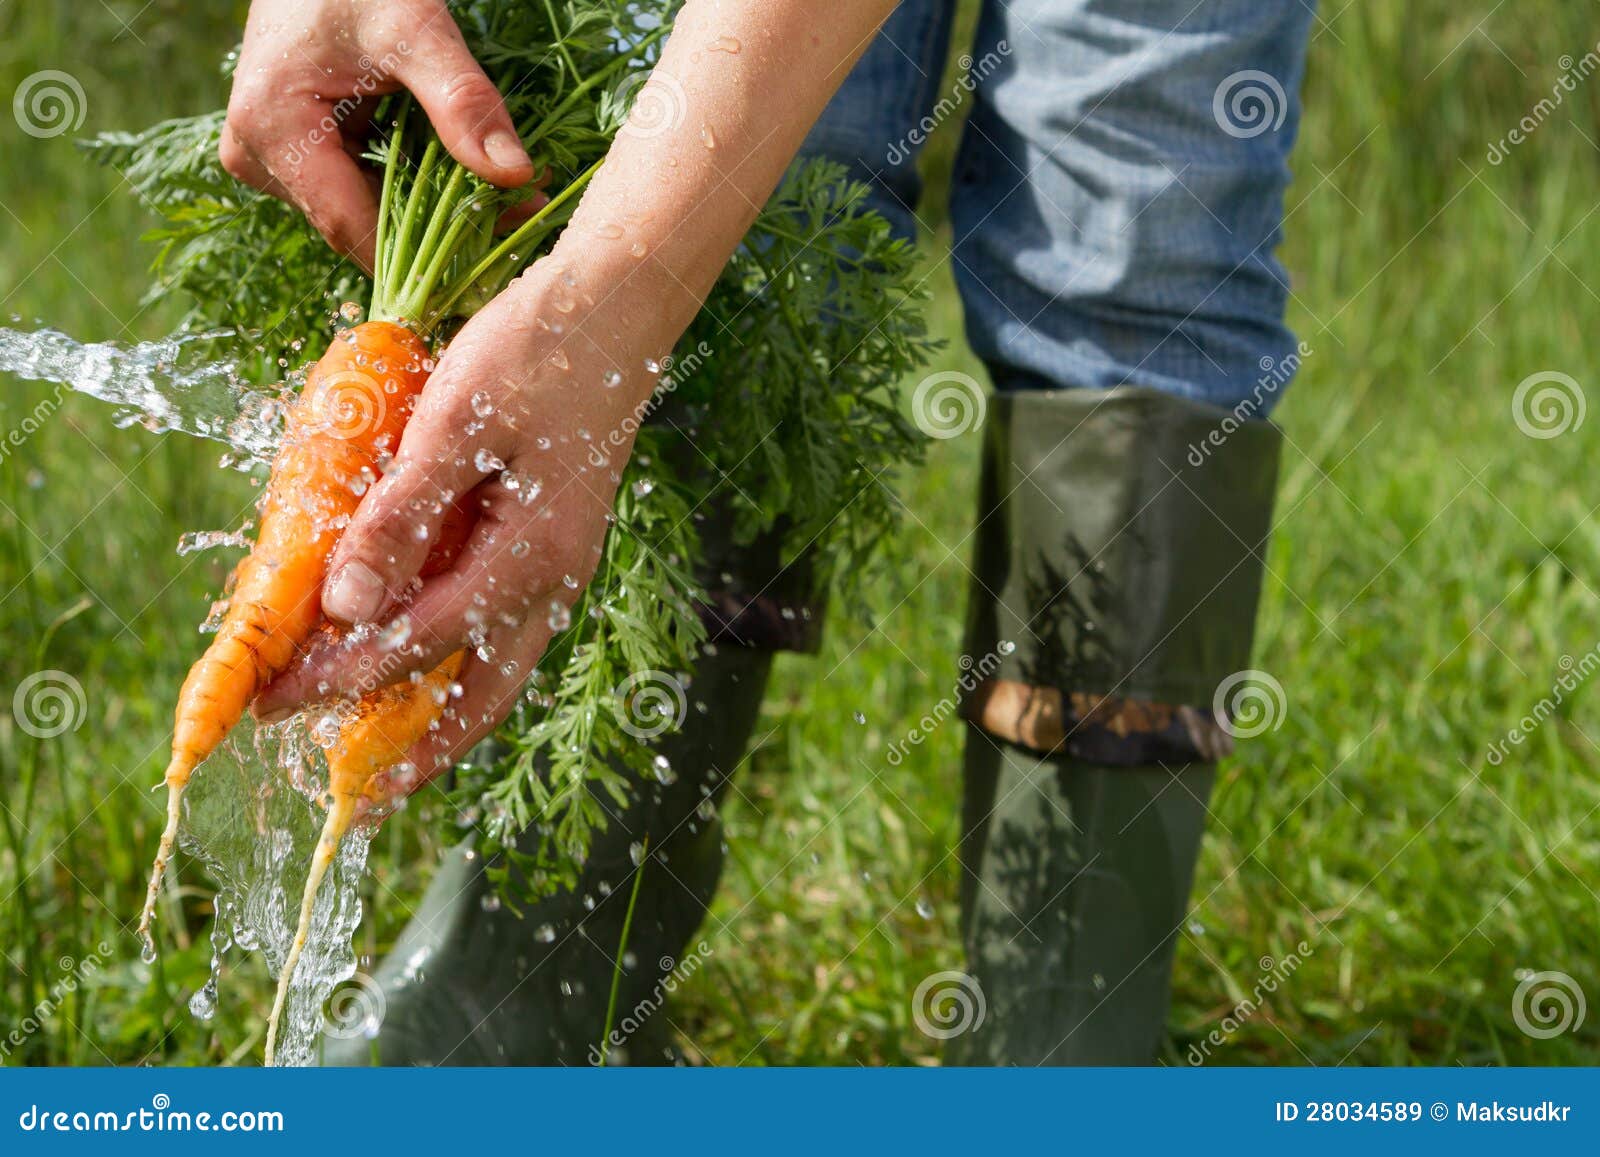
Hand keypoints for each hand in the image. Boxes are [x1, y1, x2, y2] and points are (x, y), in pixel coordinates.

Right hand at [221, 0, 534, 268]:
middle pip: (360, 226)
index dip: (426, 258)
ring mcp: (270, 158)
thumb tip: (515, 175)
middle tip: (518, 217)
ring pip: (363, 212)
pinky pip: (358, 188)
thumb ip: (461, 101)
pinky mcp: (291, 152)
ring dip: (432, 212)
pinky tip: (464, 180)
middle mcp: (258, 158)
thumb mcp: (413, 30)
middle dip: (441, 231)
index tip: (493, 266)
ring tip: (504, 200)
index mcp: (272, 132)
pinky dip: (411, 188)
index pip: (354, 230)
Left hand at [253, 249, 685, 788]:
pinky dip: (460, 660)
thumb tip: (343, 605)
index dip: (339, 678)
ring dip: (443, 717)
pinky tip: (426, 656)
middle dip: (417, 751)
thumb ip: (401, 518)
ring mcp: (562, 566)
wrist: (621, 306)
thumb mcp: (455, 424)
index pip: (413, 644)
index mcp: (529, 560)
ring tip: (394, 753)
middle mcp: (553, 581)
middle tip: (361, 795)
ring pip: (500, 670)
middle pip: (482, 698)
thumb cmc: (537, 352)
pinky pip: (506, 628)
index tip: (273, 701)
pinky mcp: (557, 542)